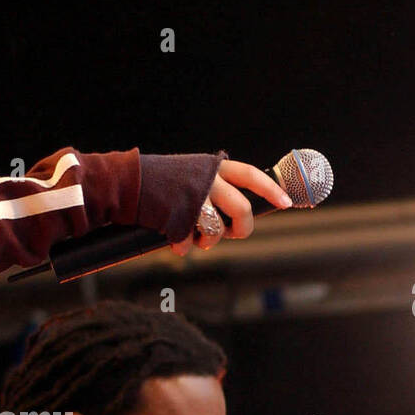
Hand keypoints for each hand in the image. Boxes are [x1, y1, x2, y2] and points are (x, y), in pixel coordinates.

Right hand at [169, 159, 293, 255]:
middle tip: (234, 234)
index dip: (271, 189)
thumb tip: (234, 211)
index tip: (286, 201)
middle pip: (241, 209)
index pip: (251, 175)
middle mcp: (208, 181)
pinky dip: (183, 246)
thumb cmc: (160, 183)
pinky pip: (190, 242)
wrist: (127, 183)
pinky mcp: (178, 218)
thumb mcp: (192, 174)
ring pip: (216, 230)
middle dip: (241, 228)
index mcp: (214, 168)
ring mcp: (194, 200)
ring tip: (197, 240)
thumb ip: (214, 186)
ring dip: (208, 241)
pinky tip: (175, 241)